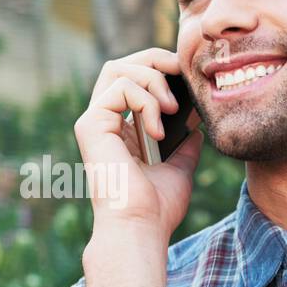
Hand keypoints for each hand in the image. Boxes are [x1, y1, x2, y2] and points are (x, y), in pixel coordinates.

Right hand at [73, 47, 203, 243]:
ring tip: (171, 108)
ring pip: (118, 68)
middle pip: (120, 64)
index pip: (132, 79)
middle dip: (154, 59)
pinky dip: (145, 101)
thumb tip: (196, 123)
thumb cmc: (157, 207)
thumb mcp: (179, 167)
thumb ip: (184, 143)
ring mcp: (94, 121)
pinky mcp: (90, 124)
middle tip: (180, 72)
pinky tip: (157, 130)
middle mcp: (103, 122)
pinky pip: (120, 87)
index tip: (187, 77)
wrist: (140, 227)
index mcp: (120, 129)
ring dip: (153, 80)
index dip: (158, 68)